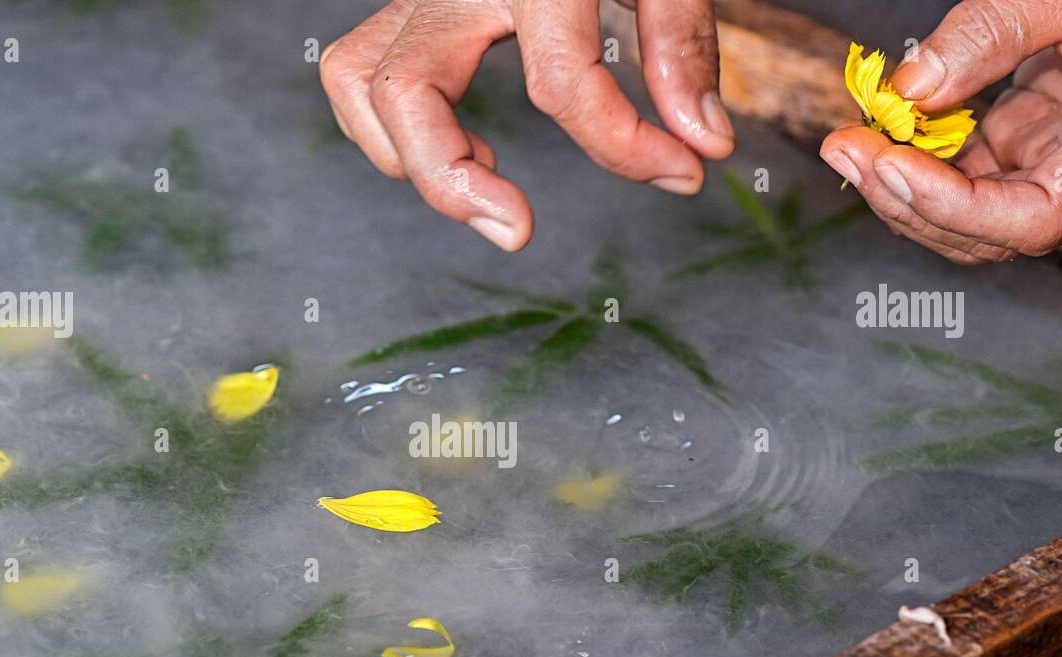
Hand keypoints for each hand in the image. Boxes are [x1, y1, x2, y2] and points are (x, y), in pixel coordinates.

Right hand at [320, 0, 733, 251]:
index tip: (680, 174)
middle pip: (407, 91)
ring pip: (360, 82)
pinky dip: (393, 125)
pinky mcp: (414, 0)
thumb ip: (681, 43)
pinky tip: (464, 147)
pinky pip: (363, 68)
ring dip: (406, 155)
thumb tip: (702, 142)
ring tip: (485, 185)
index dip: (625, 148)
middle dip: (453, 181)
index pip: (560, 82)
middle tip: (517, 229)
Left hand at [820, 0, 1061, 263]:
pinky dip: (916, 150)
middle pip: (981, 230)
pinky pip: (962, 163)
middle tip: (843, 148)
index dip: (950, 205)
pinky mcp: (1028, 134)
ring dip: (898, 182)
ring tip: (850, 138)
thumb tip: (916, 83)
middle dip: (902, 199)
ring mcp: (1049, 157)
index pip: (1027, 221)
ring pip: (962, 206)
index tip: (888, 164)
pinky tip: (882, 122)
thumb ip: (1004, 29)